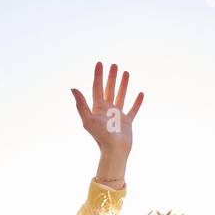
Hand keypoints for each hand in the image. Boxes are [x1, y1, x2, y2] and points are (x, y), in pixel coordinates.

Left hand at [71, 59, 143, 181]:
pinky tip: (140, 93)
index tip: (100, 63)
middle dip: (111, 77)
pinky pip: (133, 109)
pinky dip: (137, 101)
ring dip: (123, 84)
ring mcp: (117, 115)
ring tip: (126, 72)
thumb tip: (73, 88)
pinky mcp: (127, 122)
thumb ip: (81, 104)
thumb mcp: (88, 119)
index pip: (97, 88)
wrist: (114, 150)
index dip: (98, 75)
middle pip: (109, 89)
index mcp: (97, 108)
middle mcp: (107, 110)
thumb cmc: (101, 136)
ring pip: (121, 96)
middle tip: (114, 65)